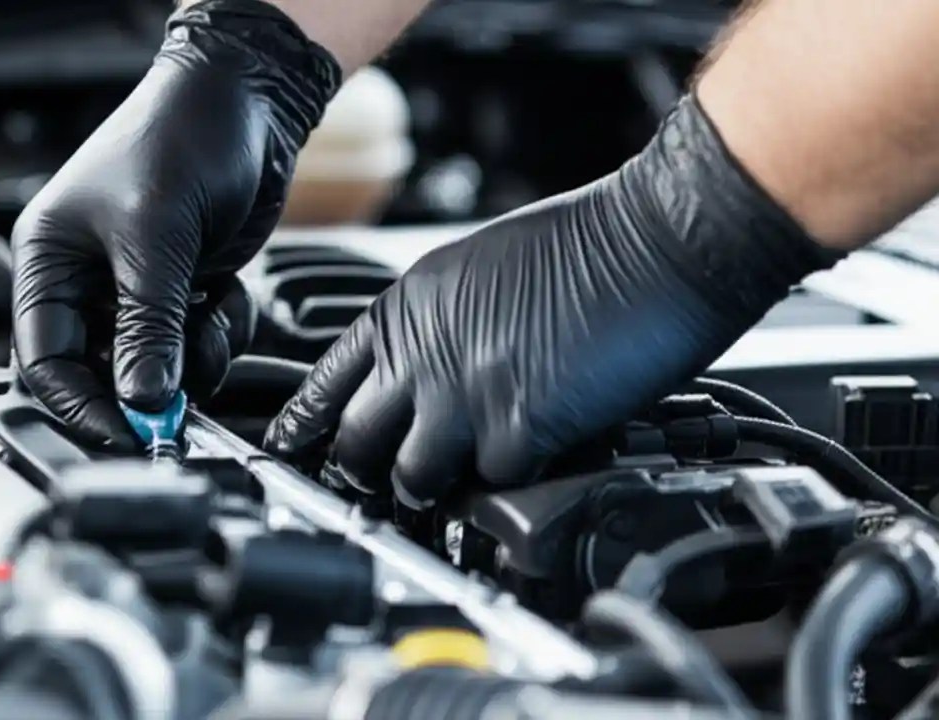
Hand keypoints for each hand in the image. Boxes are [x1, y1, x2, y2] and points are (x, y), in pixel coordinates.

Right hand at [12, 0, 339, 449]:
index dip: (79, 404)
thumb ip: (146, 325)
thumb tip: (142, 400)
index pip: (43, 359)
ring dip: (192, 360)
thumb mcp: (156, 236)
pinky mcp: (187, 290)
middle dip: (142, 387)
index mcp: (49, 260)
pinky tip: (228, 295)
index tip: (124, 434)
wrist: (249, 102)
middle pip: (99, 370)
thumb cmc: (181, 137)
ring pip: (155, 366)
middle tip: (177, 408)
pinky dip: (220, 334)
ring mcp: (140, 289)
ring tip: (210, 316)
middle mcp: (87, 281)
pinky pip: (197, 344)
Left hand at [264, 97, 841, 507]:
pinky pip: (494, 485)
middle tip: (387, 489)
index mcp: (407, 308)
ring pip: (412, 479)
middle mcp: (423, 350)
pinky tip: (535, 464)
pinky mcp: (519, 425)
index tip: (287, 453)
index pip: (326, 382)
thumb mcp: (478, 272)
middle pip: (355, 445)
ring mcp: (465, 391)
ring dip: (437, 491)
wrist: (659, 233)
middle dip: (367, 475)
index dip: (303, 427)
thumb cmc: (588, 243)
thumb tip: (428, 378)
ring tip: (462, 487)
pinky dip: (513, 485)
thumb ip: (439, 330)